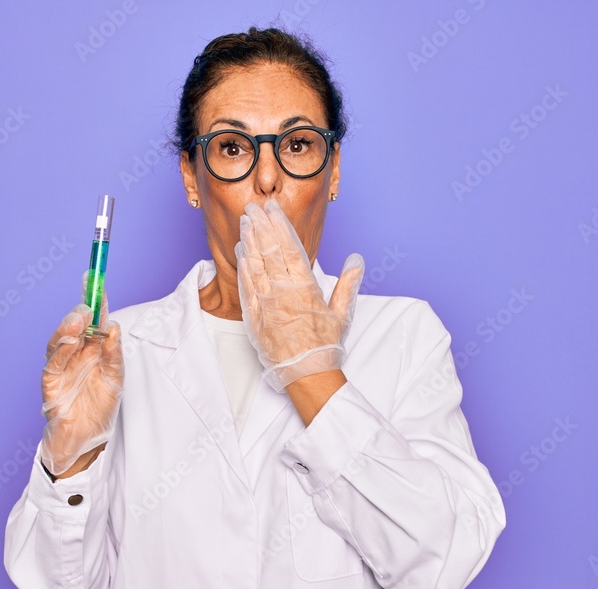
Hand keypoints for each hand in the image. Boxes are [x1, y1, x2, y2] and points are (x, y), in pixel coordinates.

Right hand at [39, 271, 123, 475]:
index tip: (96, 280)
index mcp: (90, 349)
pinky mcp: (51, 385)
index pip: (92, 320)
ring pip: (60, 342)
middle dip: (81, 310)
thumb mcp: (115, 379)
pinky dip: (62, 351)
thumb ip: (113, 354)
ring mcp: (60, 368)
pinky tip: (70, 340)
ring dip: (69, 327)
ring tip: (80, 317)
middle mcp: (73, 355)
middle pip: (74, 327)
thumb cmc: (98, 408)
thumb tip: (113, 328)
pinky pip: (53, 365)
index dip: (94, 300)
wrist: (84, 441)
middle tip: (90, 298)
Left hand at [234, 198, 363, 392]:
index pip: (290, 248)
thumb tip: (356, 259)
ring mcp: (266, 303)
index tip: (273, 210)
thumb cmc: (324, 346)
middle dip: (260, 226)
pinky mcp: (254, 316)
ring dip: (249, 241)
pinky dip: (243, 266)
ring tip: (244, 222)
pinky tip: (241, 251)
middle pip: (269, 251)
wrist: (305, 373)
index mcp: (306, 287)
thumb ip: (348, 283)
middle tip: (253, 207)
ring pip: (255, 265)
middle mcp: (284, 291)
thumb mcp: (342, 313)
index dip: (280, 226)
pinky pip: (246, 286)